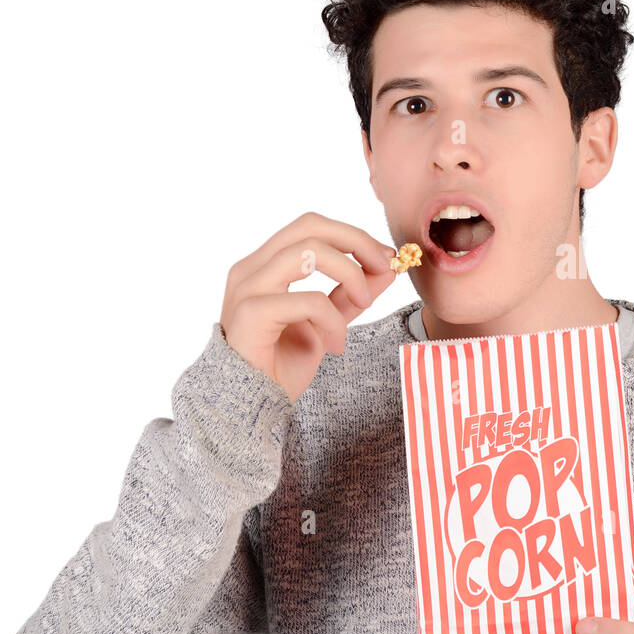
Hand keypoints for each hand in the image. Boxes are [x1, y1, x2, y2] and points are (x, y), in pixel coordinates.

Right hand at [220, 211, 405, 403]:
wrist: (250, 407)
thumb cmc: (280, 365)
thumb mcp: (326, 323)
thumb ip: (350, 295)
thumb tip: (386, 269)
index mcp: (265, 265)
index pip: (312, 226)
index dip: (354, 236)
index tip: (386, 258)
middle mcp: (251, 269)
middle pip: (310, 226)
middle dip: (357, 241)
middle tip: (383, 267)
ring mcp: (247, 288)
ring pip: (307, 252)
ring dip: (349, 274)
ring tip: (363, 304)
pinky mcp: (251, 313)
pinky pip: (307, 300)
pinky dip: (333, 320)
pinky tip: (335, 344)